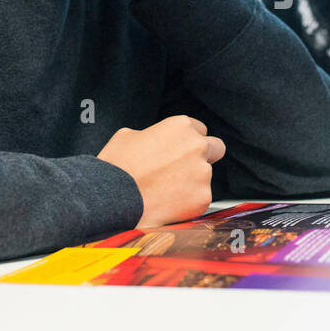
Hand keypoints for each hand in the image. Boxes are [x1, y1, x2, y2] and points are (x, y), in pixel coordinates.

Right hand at [97, 115, 225, 227]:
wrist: (113, 199)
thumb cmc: (117, 167)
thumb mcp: (129, 136)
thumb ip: (152, 135)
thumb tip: (153, 140)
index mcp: (181, 126)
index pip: (199, 129)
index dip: (187, 141)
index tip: (179, 151)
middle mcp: (197, 146)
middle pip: (216, 148)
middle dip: (204, 157)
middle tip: (184, 170)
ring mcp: (202, 173)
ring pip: (205, 177)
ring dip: (192, 182)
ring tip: (165, 192)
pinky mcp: (203, 198)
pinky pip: (200, 199)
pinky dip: (188, 203)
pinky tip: (168, 204)